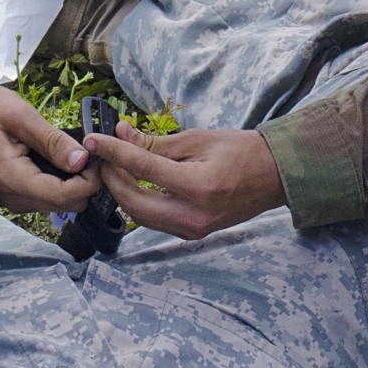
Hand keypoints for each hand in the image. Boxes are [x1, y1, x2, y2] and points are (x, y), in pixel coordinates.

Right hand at [0, 81, 96, 214]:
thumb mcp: (20, 116)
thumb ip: (52, 141)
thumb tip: (83, 160)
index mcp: (12, 177)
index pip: (65, 196)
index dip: (90, 179)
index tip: (96, 155)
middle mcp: (11, 196)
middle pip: (65, 204)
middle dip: (84, 181)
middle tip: (88, 151)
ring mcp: (9, 197)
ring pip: (57, 203)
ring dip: (72, 182)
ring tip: (73, 151)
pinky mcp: (10, 191)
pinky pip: (44, 196)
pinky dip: (58, 181)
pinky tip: (57, 158)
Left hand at [85, 122, 282, 241]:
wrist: (273, 176)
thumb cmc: (239, 151)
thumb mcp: (197, 139)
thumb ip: (156, 142)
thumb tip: (120, 134)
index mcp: (198, 186)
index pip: (141, 168)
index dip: (113, 152)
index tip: (93, 140)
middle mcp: (193, 215)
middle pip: (132, 201)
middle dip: (112, 177)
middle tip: (103, 156)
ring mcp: (192, 229)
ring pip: (139, 216)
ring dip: (122, 192)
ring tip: (116, 167)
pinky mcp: (191, 234)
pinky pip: (154, 221)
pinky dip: (138, 202)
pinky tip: (134, 183)